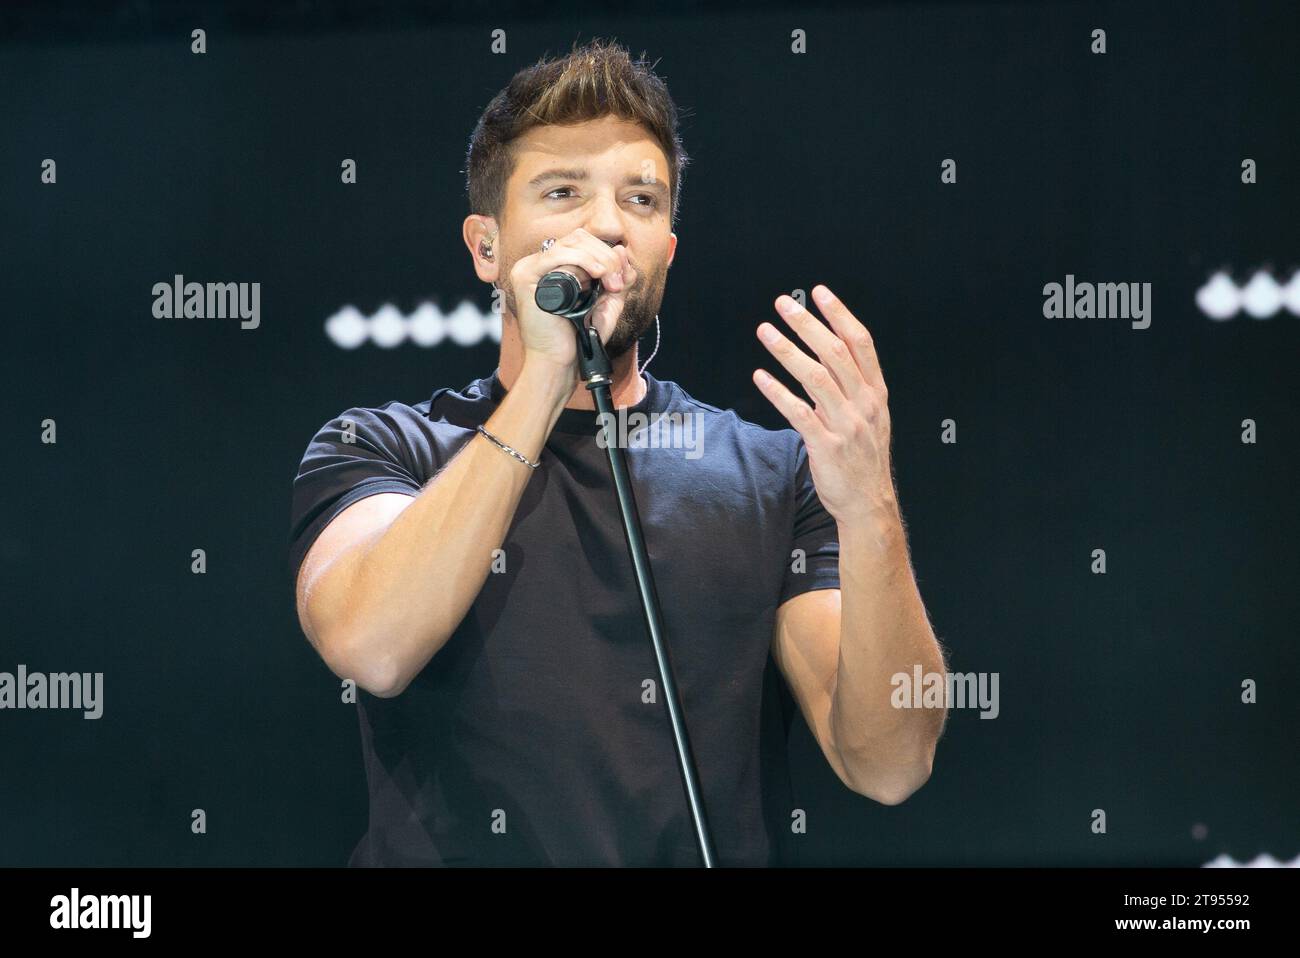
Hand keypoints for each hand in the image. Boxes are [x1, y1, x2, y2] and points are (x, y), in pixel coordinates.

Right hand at [508, 227, 636, 375]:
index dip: (607, 255)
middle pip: (578, 238)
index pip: (582, 242)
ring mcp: (529, 267)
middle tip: (618, 284)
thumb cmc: (577, 338)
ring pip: (571, 243)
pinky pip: (557, 255)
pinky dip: (583, 261)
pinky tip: (598, 275)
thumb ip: (616, 278)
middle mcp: (539, 264)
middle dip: (607, 257)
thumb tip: (621, 250)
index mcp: (553, 267)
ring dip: (600, 260)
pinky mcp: (525, 276)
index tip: (620, 281)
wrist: (559, 362)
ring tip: (611, 285)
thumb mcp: (605, 303)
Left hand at [753, 284, 896, 525]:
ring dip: (787, 351)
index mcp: (875, 392)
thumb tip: (822, 353)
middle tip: (783, 304)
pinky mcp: (826, 445)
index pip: (860, 343)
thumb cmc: (862, 457)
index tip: (820, 293)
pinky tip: (760, 376)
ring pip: (815, 378)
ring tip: (765, 331)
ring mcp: (846, 425)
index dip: (840, 315)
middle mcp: (864, 404)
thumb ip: (848, 386)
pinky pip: (799, 413)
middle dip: (808, 324)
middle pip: (835, 353)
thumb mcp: (867, 416)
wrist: (868, 502)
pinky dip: (778, 393)